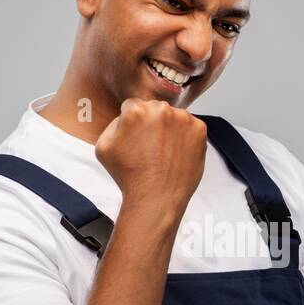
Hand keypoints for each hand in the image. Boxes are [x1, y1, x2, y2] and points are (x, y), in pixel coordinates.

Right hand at [95, 98, 207, 217]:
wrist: (156, 198)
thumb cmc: (130, 177)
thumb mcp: (104, 148)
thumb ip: (113, 124)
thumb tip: (126, 116)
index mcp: (135, 110)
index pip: (133, 106)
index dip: (133, 123)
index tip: (136, 138)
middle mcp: (160, 109)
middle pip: (154, 108)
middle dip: (152, 124)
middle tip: (151, 148)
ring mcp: (182, 118)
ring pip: (174, 117)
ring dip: (170, 129)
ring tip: (164, 153)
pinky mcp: (199, 129)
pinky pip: (190, 127)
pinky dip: (185, 138)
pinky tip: (177, 154)